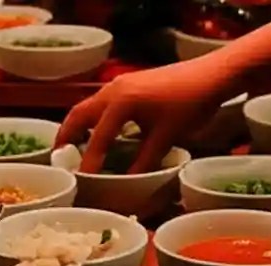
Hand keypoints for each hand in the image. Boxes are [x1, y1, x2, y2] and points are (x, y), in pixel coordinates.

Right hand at [57, 55, 236, 172]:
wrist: (212, 75)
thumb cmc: (191, 103)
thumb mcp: (166, 137)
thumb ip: (144, 161)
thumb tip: (127, 185)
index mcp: (121, 102)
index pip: (97, 138)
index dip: (89, 162)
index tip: (80, 180)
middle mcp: (114, 90)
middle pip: (78, 115)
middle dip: (66, 136)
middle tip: (58, 158)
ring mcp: (120, 84)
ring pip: (88, 106)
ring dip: (78, 126)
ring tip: (72, 147)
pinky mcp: (130, 84)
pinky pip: (101, 103)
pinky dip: (93, 119)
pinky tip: (99, 132)